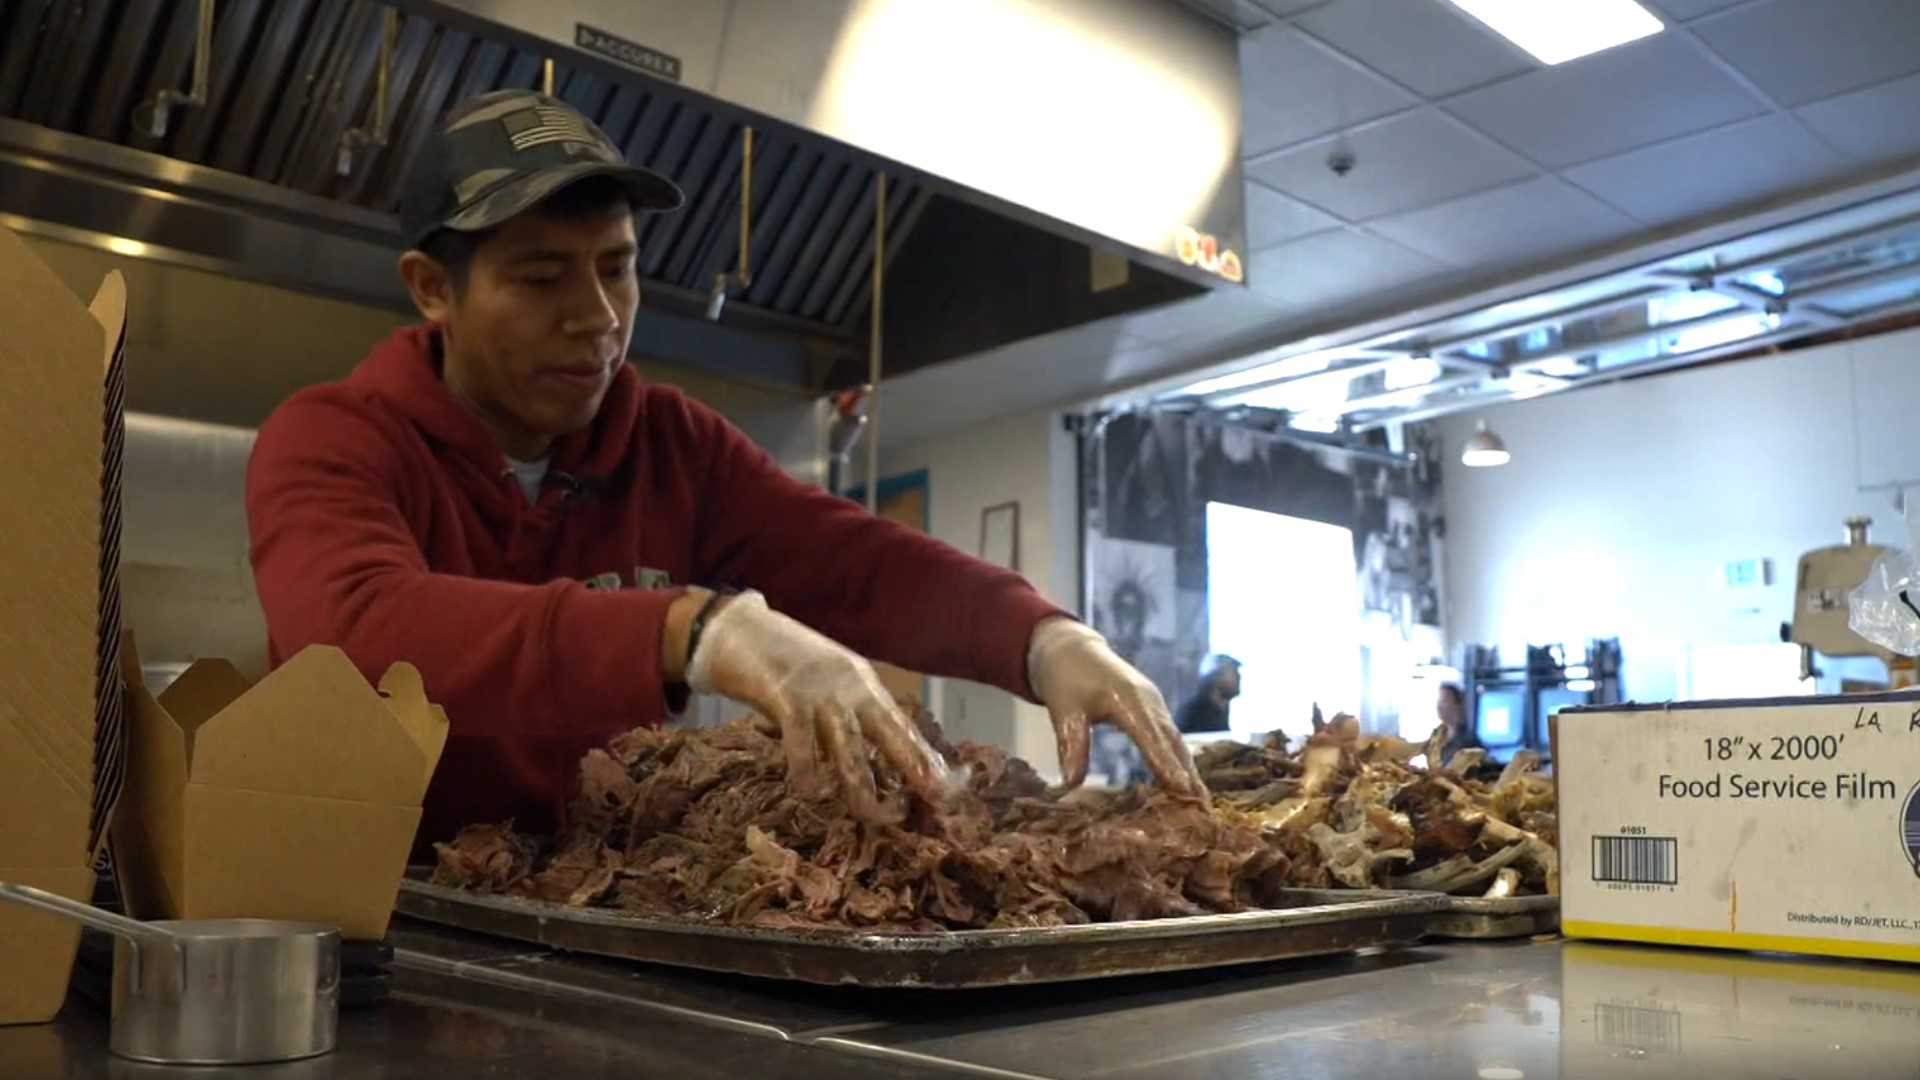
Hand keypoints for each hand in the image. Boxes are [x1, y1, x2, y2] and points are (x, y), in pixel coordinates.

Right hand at [683, 591, 948, 818]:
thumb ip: (847, 717)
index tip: (947, 786)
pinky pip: (800, 742)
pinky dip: (807, 770)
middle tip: (933, 797)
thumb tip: (872, 767)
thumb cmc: (783, 661)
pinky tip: (810, 791)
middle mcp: (848, 688)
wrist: (734, 628)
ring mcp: (817, 693)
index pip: (902, 724)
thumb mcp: (827, 686)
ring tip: (876, 814)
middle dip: (913, 765)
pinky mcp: (783, 698)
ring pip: (849, 746)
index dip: (924, 756)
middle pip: (888, 732)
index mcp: (863, 684)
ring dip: (863, 784)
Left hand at [1027, 618, 1206, 797]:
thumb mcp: (1064, 711)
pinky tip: (1185, 781)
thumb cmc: (1066, 679)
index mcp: (1128, 699)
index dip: (1167, 764)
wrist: (1072, 649)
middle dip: (1189, 773)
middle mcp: (1149, 701)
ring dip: (1189, 769)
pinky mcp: (1154, 708)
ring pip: (1176, 740)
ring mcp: (1155, 704)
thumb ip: (1071, 746)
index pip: (1151, 737)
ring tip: (1201, 801)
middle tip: (1203, 806)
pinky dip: (1180, 759)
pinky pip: (1171, 737)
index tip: (1183, 789)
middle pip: (1173, 741)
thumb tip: (1070, 785)